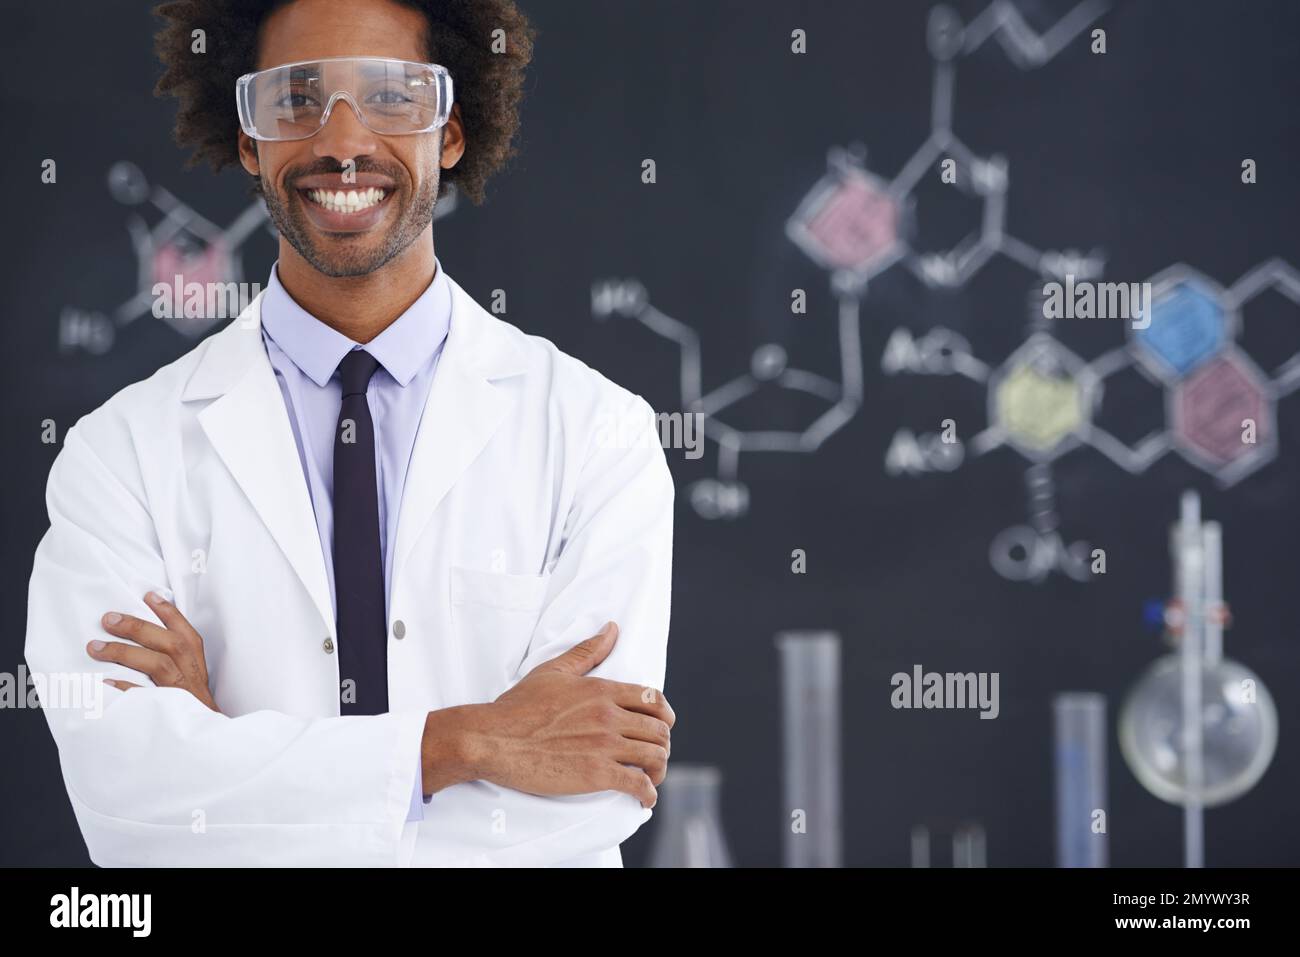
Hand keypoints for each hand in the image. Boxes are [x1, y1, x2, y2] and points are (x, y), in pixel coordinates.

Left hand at [88, 591, 220, 713]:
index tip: (147, 596)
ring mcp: (182, 692)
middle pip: (170, 644)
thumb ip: (173, 655)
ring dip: (126, 653)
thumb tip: (142, 633)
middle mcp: (192, 673)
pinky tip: (105, 683)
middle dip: (138, 628)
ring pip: (159, 665)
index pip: (184, 631)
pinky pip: (145, 698)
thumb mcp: (191, 674)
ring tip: (96, 647)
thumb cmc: (191, 702)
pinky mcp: (171, 711)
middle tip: (109, 619)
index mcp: (196, 660)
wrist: (204, 736)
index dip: (168, 612)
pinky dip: (125, 688)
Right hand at [460, 621, 674, 807]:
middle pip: (659, 730)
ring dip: (659, 770)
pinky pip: (638, 784)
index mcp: (602, 691)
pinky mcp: (596, 774)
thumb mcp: (554, 671)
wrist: (493, 739)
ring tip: (652, 778)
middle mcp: (609, 716)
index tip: (662, 726)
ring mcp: (604, 745)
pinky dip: (648, 794)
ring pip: (655, 756)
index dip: (664, 715)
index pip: (653, 699)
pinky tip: (645, 799)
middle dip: (662, 744)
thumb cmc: (518, 706)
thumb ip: (587, 651)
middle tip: (654, 755)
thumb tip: (612, 629)